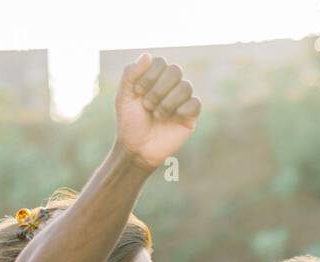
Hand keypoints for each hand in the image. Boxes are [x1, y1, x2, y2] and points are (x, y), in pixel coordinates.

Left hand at [114, 54, 200, 169]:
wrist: (137, 148)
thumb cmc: (129, 122)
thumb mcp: (124, 96)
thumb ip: (131, 73)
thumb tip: (148, 55)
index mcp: (155, 77)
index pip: (160, 62)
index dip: (149, 76)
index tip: (138, 93)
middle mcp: (170, 86)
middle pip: (175, 71)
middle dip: (158, 89)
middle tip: (147, 105)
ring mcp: (182, 100)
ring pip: (186, 87)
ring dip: (168, 102)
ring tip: (157, 116)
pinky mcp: (190, 116)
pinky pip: (196, 104)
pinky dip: (182, 110)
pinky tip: (172, 118)